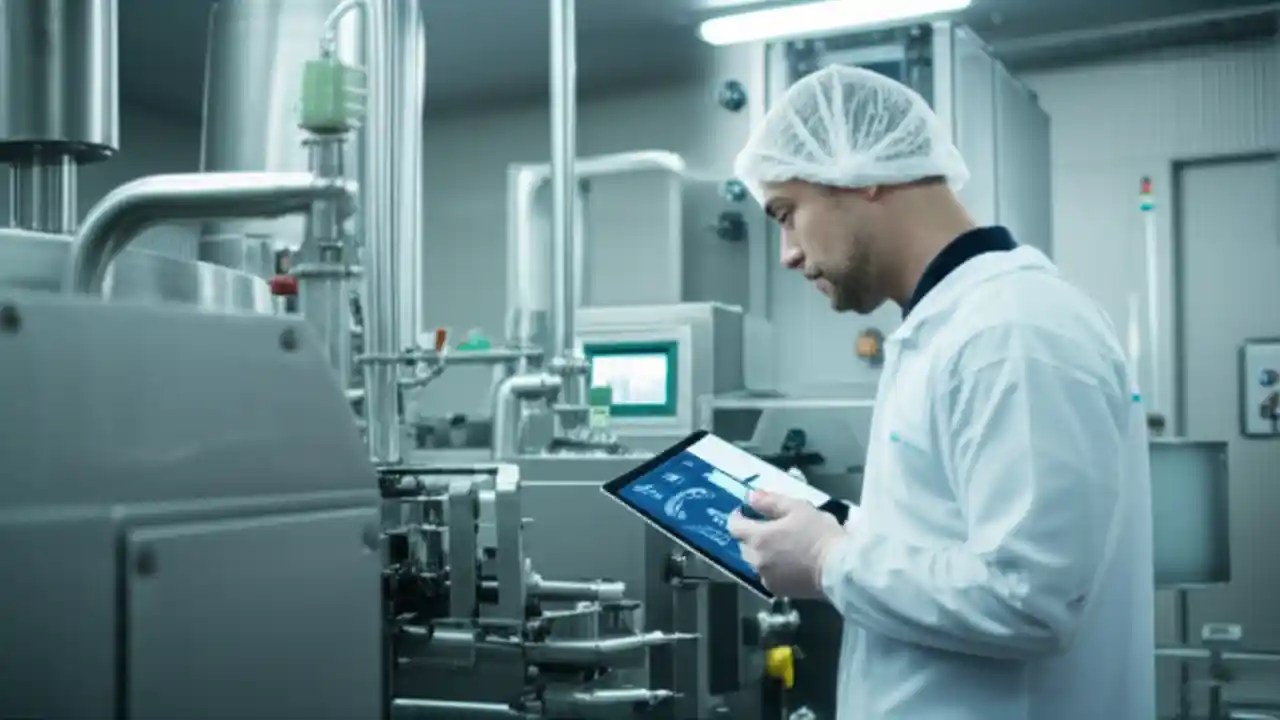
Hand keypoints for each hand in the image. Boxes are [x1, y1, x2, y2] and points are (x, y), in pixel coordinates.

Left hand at [727, 490, 844, 598]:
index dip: (738, 517)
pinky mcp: (778, 591)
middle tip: (771, 528)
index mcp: (758, 538)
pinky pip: (768, 576)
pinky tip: (789, 563)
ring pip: (755, 562)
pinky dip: (773, 568)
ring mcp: (766, 578)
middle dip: (752, 535)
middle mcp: (756, 560)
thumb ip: (771, 502)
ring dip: (762, 553)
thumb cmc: (819, 534)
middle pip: (743, 545)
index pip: (734, 527)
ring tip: (783, 546)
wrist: (839, 570)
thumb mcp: (797, 508)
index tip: (747, 512)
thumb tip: (751, 498)